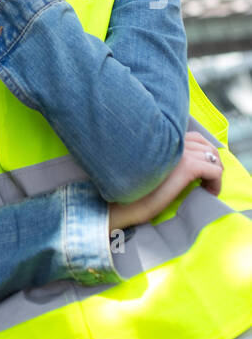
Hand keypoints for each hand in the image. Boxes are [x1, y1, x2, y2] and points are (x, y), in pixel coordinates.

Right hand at [108, 132, 223, 231]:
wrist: (121, 201)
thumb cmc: (130, 190)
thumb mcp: (149, 169)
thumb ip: (164, 158)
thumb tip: (185, 163)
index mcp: (161, 138)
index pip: (193, 136)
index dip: (202, 152)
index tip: (202, 171)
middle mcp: (171, 140)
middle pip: (205, 144)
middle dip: (212, 161)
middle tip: (208, 180)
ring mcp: (179, 151)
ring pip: (212, 156)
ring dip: (215, 172)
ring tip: (207, 187)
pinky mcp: (186, 166)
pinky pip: (214, 171)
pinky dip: (216, 182)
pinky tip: (209, 192)